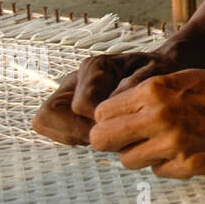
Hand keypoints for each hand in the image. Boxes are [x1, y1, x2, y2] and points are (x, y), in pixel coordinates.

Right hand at [32, 51, 177, 145]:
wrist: (158, 67)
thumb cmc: (159, 71)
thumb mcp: (157, 74)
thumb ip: (135, 85)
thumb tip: (111, 101)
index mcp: (96, 67)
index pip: (82, 105)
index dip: (99, 122)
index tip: (121, 124)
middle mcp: (76, 78)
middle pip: (49, 113)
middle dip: (75, 131)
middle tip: (104, 135)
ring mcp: (67, 92)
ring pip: (45, 121)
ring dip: (71, 135)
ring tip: (102, 134)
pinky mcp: (66, 106)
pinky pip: (51, 128)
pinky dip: (71, 136)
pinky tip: (97, 133)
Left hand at [88, 68, 204, 178]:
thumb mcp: (179, 78)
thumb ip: (144, 95)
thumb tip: (113, 115)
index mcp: (154, 91)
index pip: (101, 114)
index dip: (108, 119)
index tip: (118, 121)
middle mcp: (158, 117)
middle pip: (103, 140)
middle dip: (111, 140)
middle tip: (126, 137)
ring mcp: (172, 144)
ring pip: (128, 160)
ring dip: (140, 152)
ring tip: (162, 141)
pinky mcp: (186, 166)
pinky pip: (157, 171)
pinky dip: (165, 162)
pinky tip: (184, 148)